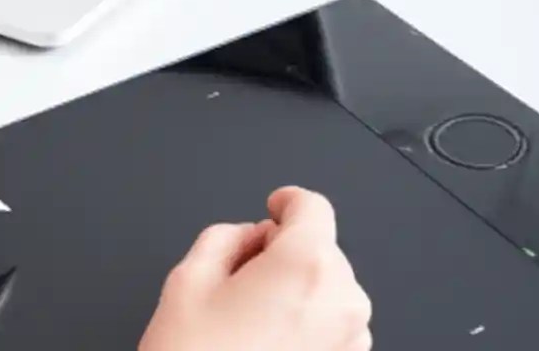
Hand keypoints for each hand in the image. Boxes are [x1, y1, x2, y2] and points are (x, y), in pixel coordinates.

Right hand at [139, 187, 371, 350]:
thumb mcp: (187, 280)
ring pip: (329, 290)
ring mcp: (351, 341)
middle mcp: (341, 301)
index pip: (313, 207)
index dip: (289, 201)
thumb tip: (247, 236)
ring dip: (297, 290)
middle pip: (321, 249)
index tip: (275, 207)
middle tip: (238, 279)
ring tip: (248, 322)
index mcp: (304, 265)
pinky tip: (265, 344)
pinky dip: (307, 324)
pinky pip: (334, 328)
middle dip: (284, 253)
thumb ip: (224, 237)